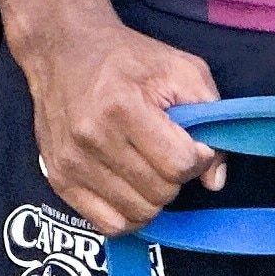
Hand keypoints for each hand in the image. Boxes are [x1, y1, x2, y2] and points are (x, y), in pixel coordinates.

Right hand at [26, 13, 226, 233]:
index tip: (192, 143)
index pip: (178, 163)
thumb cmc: (126, 58)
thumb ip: (210, 116)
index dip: (197, 158)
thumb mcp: (180, 68)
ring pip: (137, 213)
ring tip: (150, 167)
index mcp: (121, 107)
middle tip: (169, 152)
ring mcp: (72, 163)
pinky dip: (130, 216)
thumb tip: (215, 179)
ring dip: (154, 197)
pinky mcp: (59, 180)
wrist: (63, 51)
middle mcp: (91, 139)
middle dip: (176, 177)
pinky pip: (108, 224)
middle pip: (159, 192)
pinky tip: (134, 190)